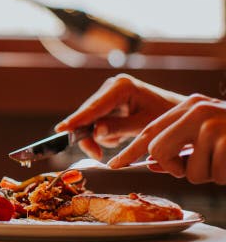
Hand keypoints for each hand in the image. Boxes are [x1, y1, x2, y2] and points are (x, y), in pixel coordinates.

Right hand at [55, 74, 184, 159]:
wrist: (180, 115)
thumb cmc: (167, 119)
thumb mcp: (144, 126)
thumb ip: (118, 128)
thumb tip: (95, 131)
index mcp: (121, 87)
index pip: (94, 107)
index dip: (77, 120)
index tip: (61, 129)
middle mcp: (112, 86)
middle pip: (88, 114)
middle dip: (90, 136)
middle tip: (97, 155)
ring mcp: (109, 93)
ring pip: (90, 120)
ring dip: (100, 136)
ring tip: (119, 142)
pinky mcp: (109, 102)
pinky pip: (96, 120)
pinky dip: (105, 133)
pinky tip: (119, 135)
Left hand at [109, 94, 225, 183]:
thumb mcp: (207, 135)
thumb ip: (178, 145)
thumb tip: (151, 163)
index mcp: (190, 106)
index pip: (150, 131)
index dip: (130, 151)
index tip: (113, 165)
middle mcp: (198, 111)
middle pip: (158, 150)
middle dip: (174, 167)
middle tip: (197, 166)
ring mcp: (213, 126)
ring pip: (188, 172)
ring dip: (206, 175)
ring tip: (224, 160)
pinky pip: (212, 177)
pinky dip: (223, 177)